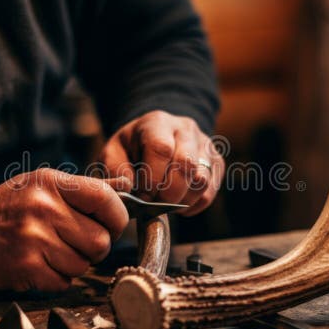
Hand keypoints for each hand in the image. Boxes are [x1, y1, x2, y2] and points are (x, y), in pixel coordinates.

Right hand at [0, 169, 130, 291]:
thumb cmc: (6, 208)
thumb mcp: (42, 185)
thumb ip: (86, 187)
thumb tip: (128, 183)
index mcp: (51, 183)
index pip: (106, 199)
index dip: (117, 217)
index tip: (110, 225)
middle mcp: (43, 208)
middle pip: (101, 240)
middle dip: (95, 247)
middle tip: (78, 243)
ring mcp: (33, 239)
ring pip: (84, 265)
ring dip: (74, 264)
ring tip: (53, 252)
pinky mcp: (25, 268)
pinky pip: (64, 282)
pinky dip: (57, 279)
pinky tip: (39, 265)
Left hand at [99, 110, 224, 215]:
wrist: (155, 141)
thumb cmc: (131, 150)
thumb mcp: (113, 154)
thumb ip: (115, 170)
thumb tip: (128, 187)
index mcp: (158, 122)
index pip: (161, 148)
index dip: (151, 178)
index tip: (142, 196)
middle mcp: (186, 129)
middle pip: (185, 164)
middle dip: (167, 194)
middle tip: (153, 205)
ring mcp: (205, 145)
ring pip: (201, 181)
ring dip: (181, 202)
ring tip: (164, 204)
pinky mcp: (216, 163)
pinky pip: (209, 193)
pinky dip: (192, 206)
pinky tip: (177, 204)